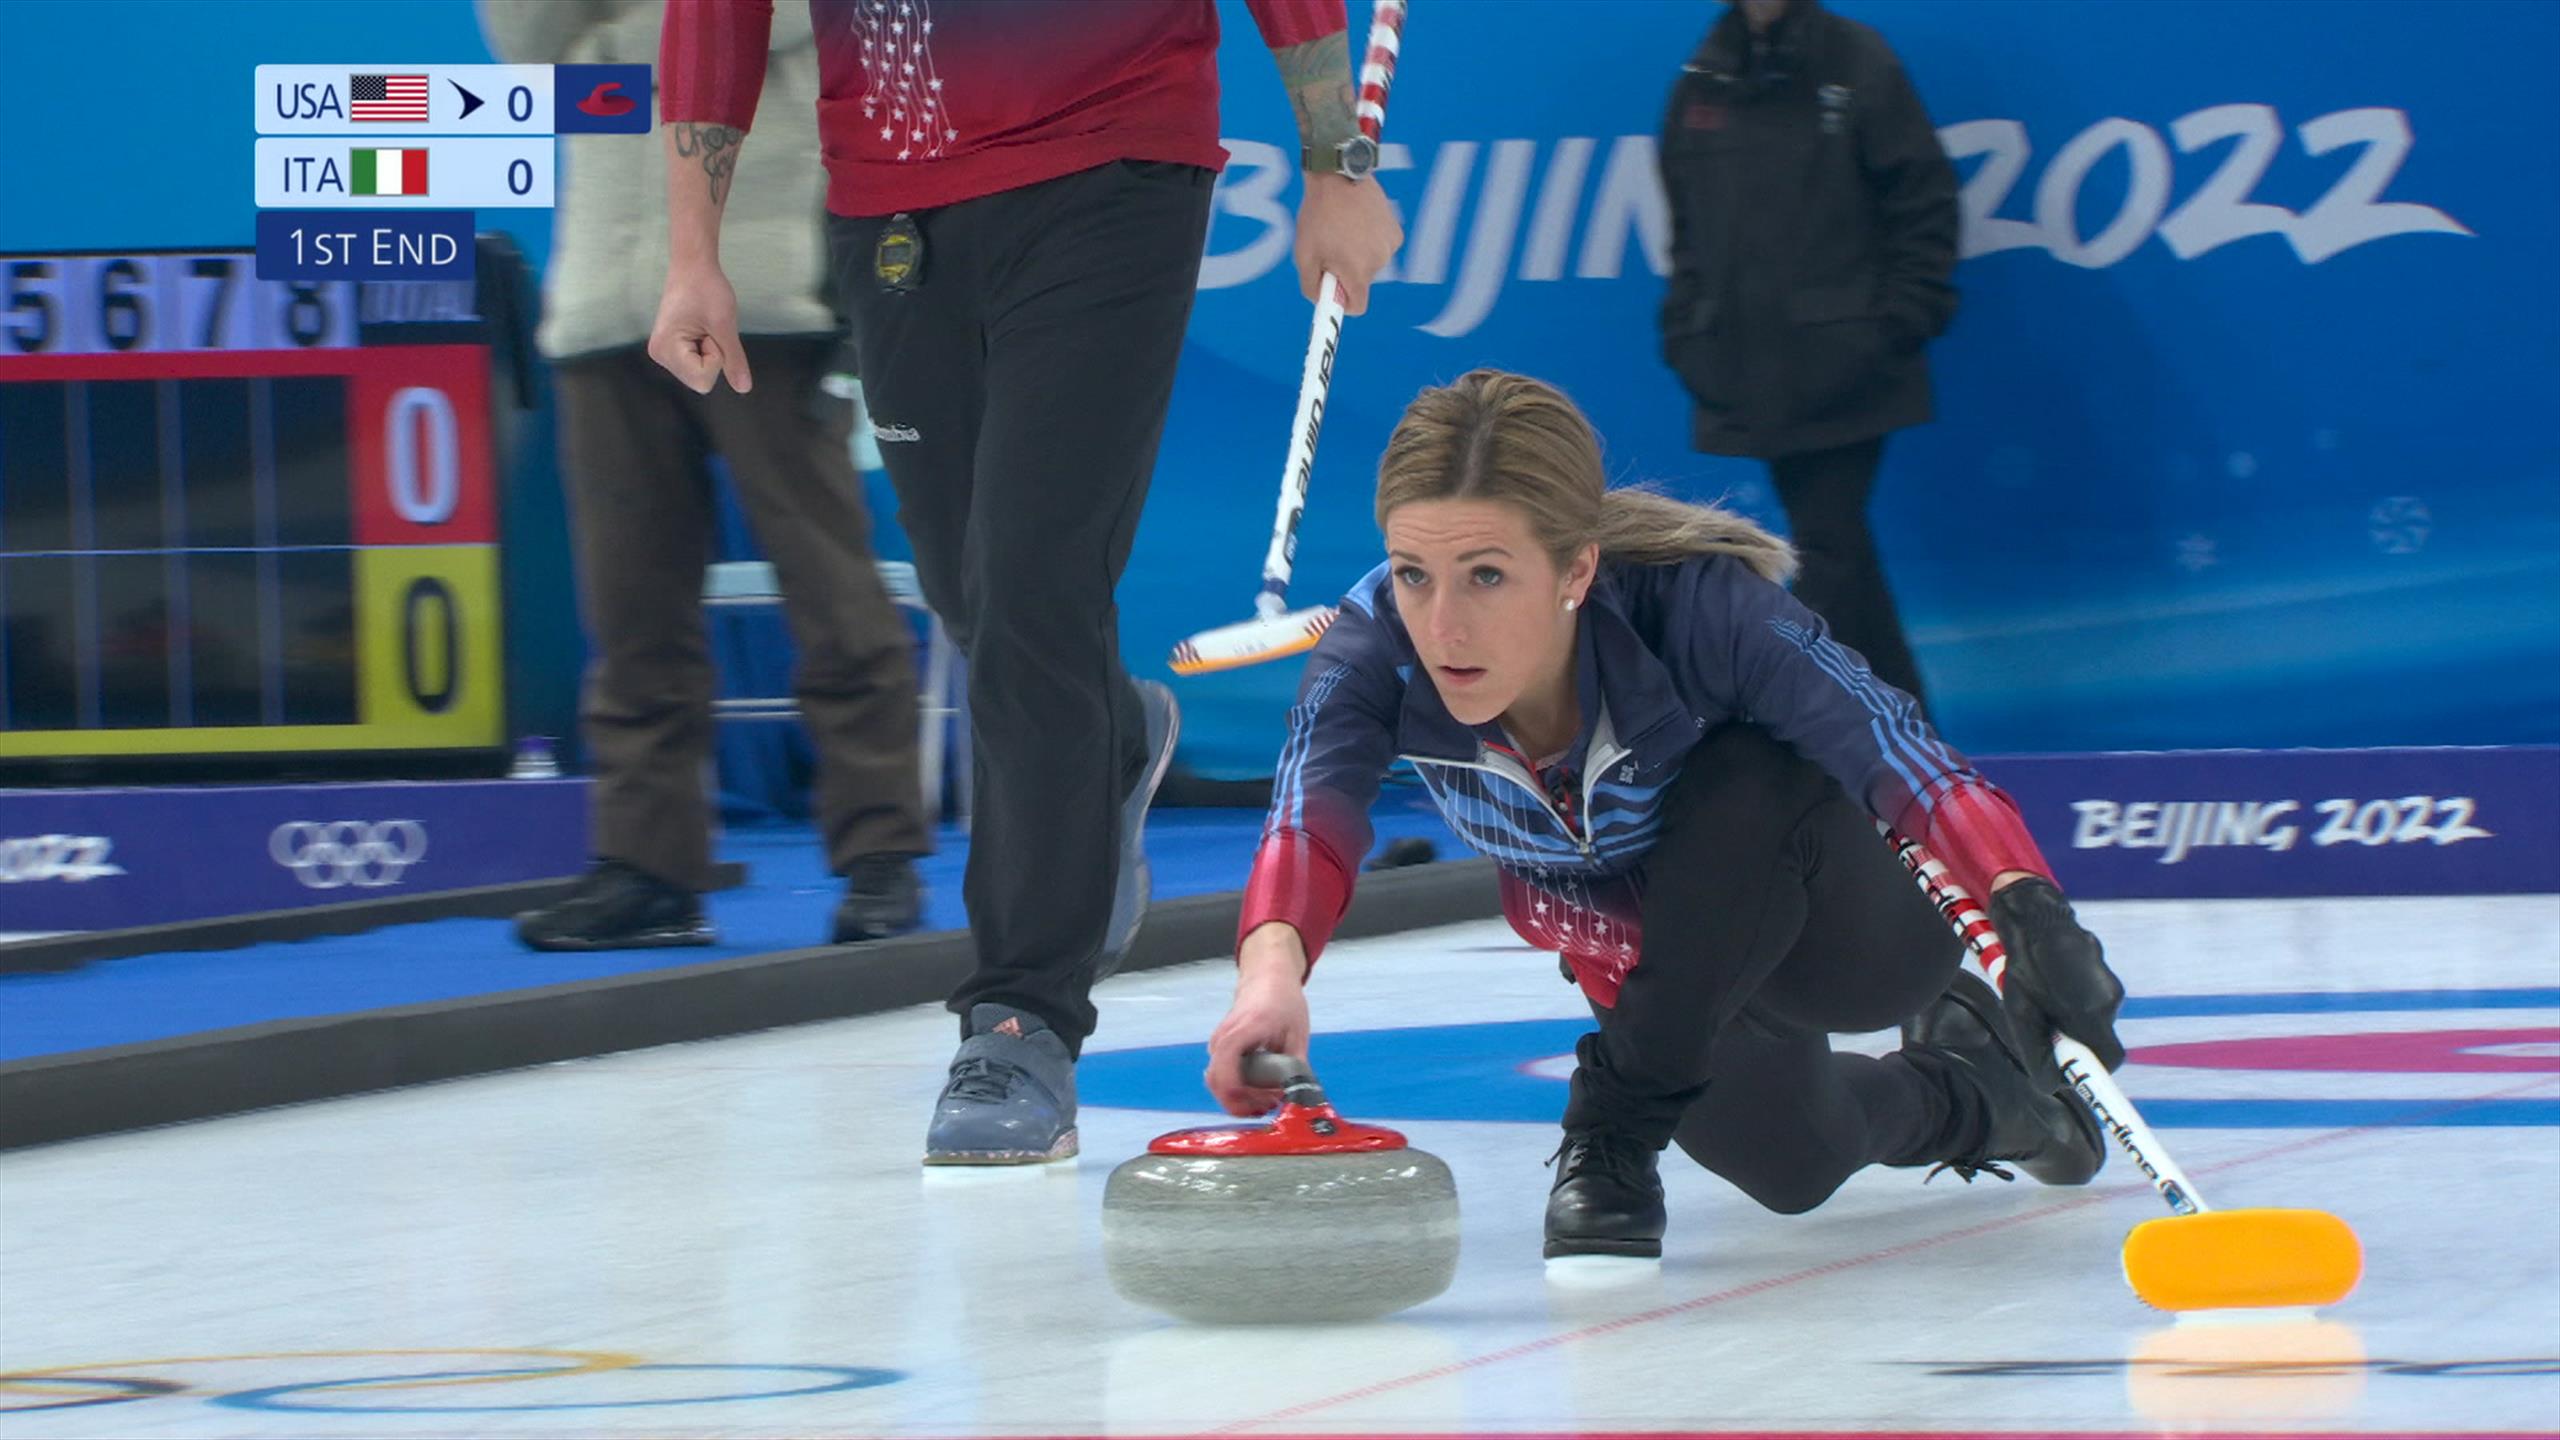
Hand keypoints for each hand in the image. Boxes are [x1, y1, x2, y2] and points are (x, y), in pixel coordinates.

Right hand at [648, 260, 752, 394]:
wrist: (693, 265)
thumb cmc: (707, 288)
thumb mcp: (725, 325)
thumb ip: (733, 359)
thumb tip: (744, 389)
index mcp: (665, 349)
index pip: (702, 380)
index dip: (716, 357)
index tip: (709, 329)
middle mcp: (659, 354)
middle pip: (700, 379)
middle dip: (712, 356)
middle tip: (706, 327)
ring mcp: (663, 352)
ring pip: (700, 373)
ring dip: (710, 352)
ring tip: (702, 325)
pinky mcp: (671, 348)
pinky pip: (697, 363)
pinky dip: (705, 349)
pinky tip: (699, 328)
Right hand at [1205, 928, 1312, 1115]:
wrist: (1267, 977)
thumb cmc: (1283, 1001)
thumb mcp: (1297, 1035)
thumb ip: (1297, 1067)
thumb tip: (1302, 1097)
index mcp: (1243, 1032)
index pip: (1226, 1074)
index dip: (1242, 1098)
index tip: (1266, 1103)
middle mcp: (1223, 1039)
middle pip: (1218, 1085)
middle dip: (1242, 1104)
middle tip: (1270, 1106)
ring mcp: (1218, 1044)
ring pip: (1217, 1083)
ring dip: (1239, 1098)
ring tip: (1267, 1100)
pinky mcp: (1219, 1048)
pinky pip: (1221, 1076)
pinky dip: (1236, 1089)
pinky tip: (1259, 1091)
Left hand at [1294, 173, 1401, 315]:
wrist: (1339, 176)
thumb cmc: (1319, 215)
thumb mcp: (1304, 254)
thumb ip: (1311, 286)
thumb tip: (1321, 300)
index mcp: (1358, 272)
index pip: (1358, 306)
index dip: (1343, 302)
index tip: (1333, 292)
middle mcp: (1379, 262)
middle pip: (1361, 282)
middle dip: (1346, 271)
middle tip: (1330, 246)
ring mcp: (1390, 246)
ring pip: (1370, 264)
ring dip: (1357, 253)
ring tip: (1342, 228)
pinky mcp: (1395, 231)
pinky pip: (1379, 247)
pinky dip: (1369, 240)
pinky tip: (1357, 221)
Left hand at [1988, 876, 2126, 1070]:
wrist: (2035, 918)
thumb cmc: (2025, 968)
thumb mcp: (2021, 1016)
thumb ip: (2038, 1054)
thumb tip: (2053, 1085)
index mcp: (2091, 1012)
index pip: (2110, 1059)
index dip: (2094, 1070)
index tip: (2073, 1069)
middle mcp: (2109, 1000)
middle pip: (2101, 1039)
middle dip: (2076, 1041)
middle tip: (2046, 1029)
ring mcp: (2111, 984)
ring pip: (2096, 1017)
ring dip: (2073, 1018)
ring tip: (2044, 998)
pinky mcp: (2106, 972)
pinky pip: (2094, 998)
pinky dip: (2075, 1000)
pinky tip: (2053, 983)